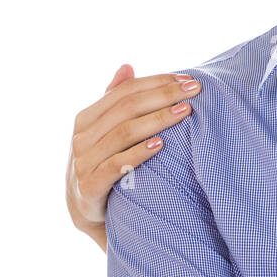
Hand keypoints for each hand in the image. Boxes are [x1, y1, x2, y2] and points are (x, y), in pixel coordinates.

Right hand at [66, 65, 201, 240]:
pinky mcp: (89, 187)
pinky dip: (138, 154)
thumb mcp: (106, 132)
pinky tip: (161, 145)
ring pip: (124, 133)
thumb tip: (127, 66)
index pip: (125, 91)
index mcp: (87, 118)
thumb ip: (115, 101)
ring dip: (158, 120)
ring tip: (185, 112)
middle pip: (127, 108)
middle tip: (195, 91)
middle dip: (164, 96)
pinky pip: (115, 166)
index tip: (188, 79)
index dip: (157, 82)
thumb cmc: (104, 163)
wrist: (87, 210)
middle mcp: (82, 137)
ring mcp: (83, 162)